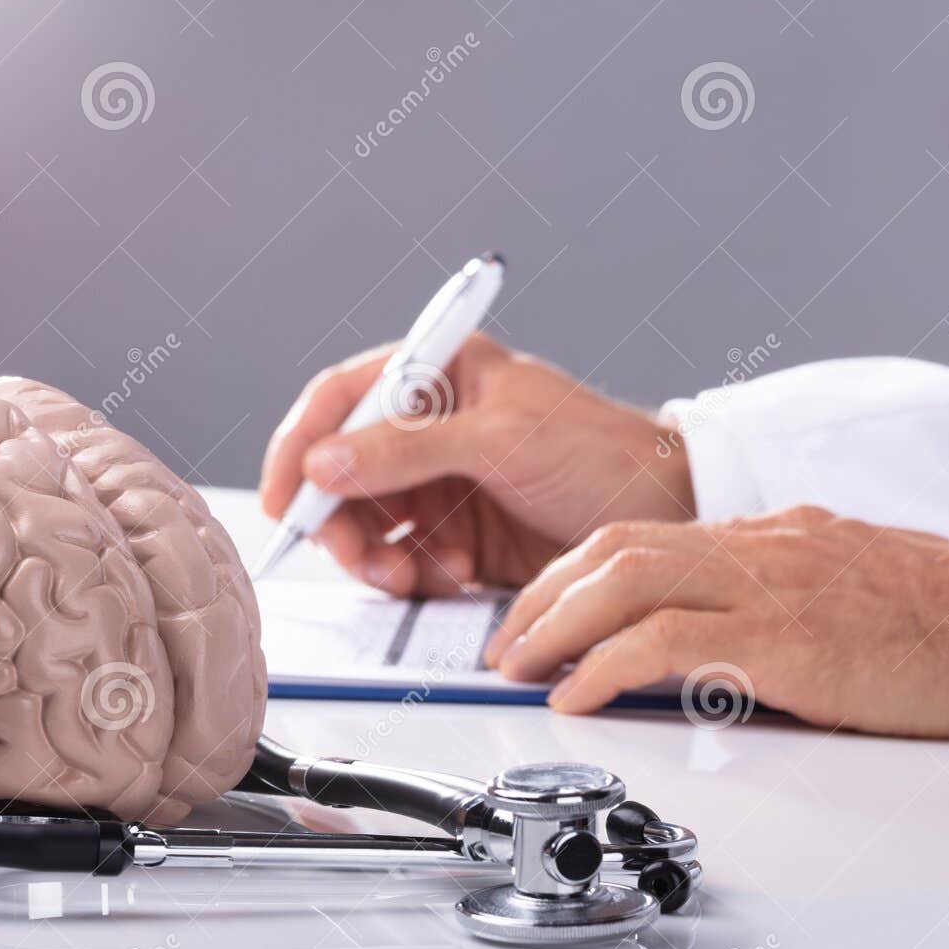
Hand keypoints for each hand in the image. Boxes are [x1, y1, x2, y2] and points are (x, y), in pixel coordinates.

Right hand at [258, 334, 693, 595]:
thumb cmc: (599, 451)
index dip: (300, 445)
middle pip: (341, 470)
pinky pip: (403, 558)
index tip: (285, 498)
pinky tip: (453, 576)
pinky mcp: (456, 533)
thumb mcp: (499, 439)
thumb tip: (324, 461)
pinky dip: (413, 576)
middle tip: (357, 557)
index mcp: (437, 372)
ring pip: (366, 522)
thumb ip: (407, 448)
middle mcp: (428, 425)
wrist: (664, 514)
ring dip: (377, 555)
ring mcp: (440, 482)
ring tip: (413, 576)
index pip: (341, 398)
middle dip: (341, 519)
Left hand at [483, 505, 948, 739]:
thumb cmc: (938, 618)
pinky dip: (604, 665)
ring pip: (625, 582)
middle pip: (613, 551)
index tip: (537, 613)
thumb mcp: (836, 587)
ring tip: (518, 666)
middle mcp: (754, 547)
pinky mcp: (782, 639)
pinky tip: (574, 694)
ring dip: (555, 625)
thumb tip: (705, 627)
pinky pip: (664, 642)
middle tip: (505, 644)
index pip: (639, 538)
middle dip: (543, 596)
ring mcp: (766, 587)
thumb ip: (768, 593)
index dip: (572, 575)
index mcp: (765, 536)